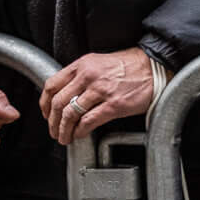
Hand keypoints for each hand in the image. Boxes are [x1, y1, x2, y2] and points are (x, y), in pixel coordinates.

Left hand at [39, 48, 154, 145]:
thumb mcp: (99, 63)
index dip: (44, 104)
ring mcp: (101, 91)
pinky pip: (89, 121)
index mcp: (82, 65)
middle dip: (52, 122)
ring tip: (64, 137)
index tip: (46, 114)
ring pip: (70, 114)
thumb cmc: (131, 65)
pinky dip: (80, 131)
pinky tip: (80, 134)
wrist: (155, 67)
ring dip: (64, 130)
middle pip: (58, 103)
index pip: (51, 86)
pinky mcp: (114, 105)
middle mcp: (88, 77)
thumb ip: (81, 76)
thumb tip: (67, 95)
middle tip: (53, 130)